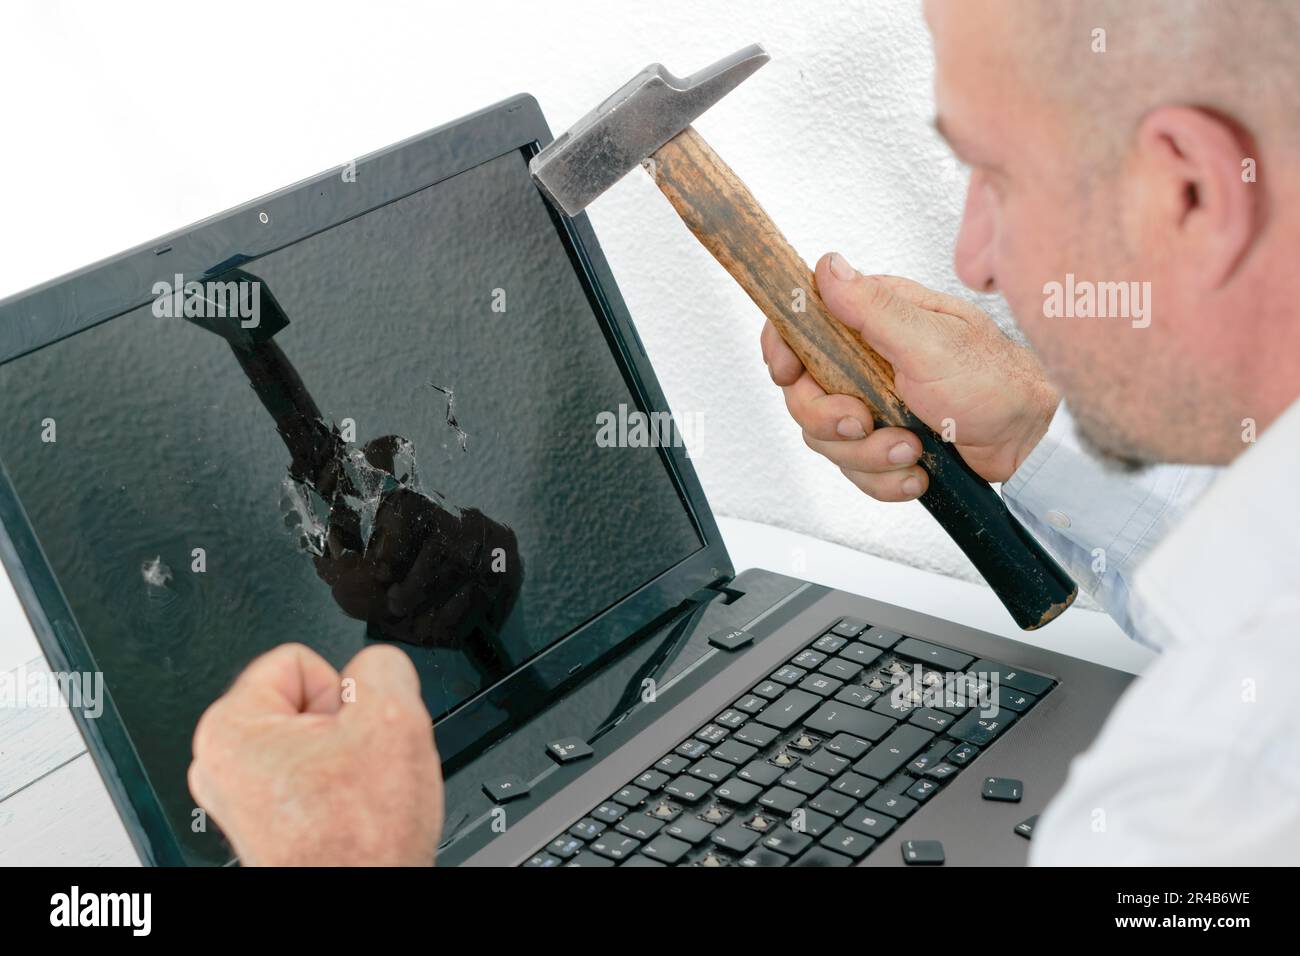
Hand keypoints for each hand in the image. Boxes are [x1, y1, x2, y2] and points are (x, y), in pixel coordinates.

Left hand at [188, 643, 443, 865]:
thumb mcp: (394, 715)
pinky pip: (310, 774)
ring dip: (345, 757)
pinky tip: (350, 811)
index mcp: (230, 729)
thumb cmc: (361, 840)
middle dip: (342, 725)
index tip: (350, 732)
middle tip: (356, 765)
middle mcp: (220, 764)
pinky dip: (337, 787)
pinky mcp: (263, 820)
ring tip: (356, 793)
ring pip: (312, 738)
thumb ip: (382, 664)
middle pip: (303, 700)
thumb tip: (374, 665)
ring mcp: (240, 796)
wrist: (365, 901)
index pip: (300, 660)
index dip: (341, 690)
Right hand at [762, 252, 1058, 498]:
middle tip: (865, 422)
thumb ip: (874, 308)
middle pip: (803, 394)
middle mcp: (865, 360)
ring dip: (868, 455)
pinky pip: (855, 471)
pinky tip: (916, 471)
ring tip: (911, 449)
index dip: (782, 350)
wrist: (1029, 440)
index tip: (787, 372)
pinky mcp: (882, 442)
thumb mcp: (931, 341)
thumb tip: (829, 268)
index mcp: (873, 321)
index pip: (799, 326)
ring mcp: (872, 404)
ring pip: (828, 440)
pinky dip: (884, 479)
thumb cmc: (994, 382)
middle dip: (832, 420)